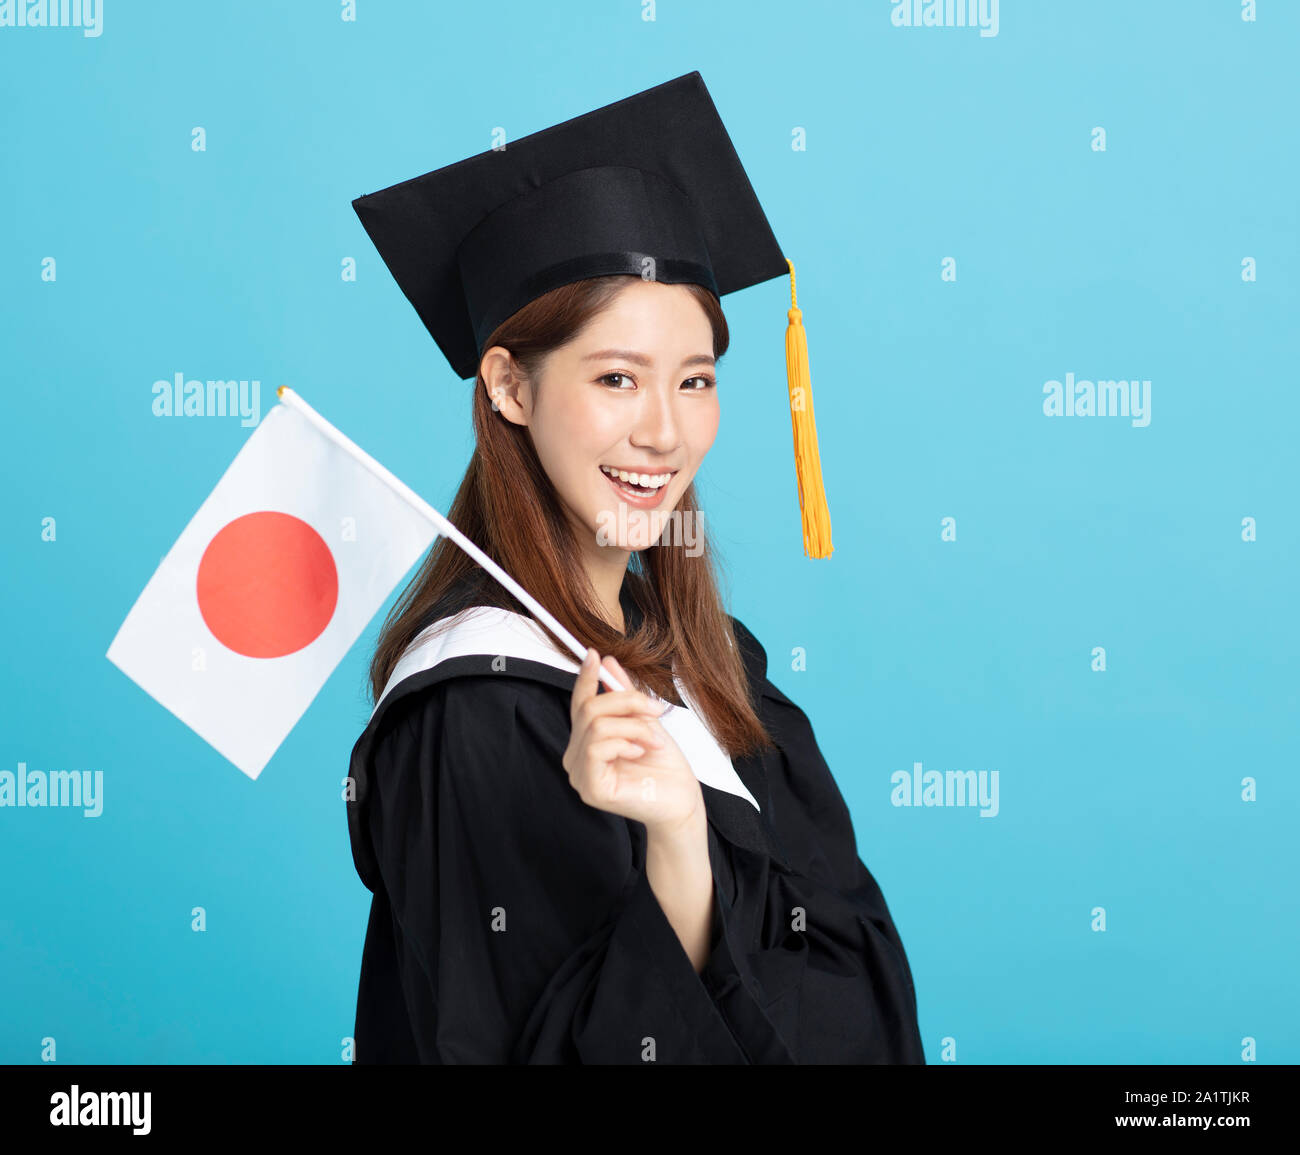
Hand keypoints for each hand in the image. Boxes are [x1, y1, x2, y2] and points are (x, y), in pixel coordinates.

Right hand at [562, 649, 704, 839]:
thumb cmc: (664, 766)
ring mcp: (580, 775)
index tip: (595, 654)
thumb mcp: (645, 720)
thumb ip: (624, 695)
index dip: (586, 678)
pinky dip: (626, 743)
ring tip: (654, 739)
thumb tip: (606, 662)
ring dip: (634, 726)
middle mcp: (576, 757)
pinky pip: (597, 749)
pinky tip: (640, 753)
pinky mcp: (590, 789)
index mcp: (586, 741)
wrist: (682, 799)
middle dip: (627, 702)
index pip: (579, 703)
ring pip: (596, 726)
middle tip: (656, 710)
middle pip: (589, 709)